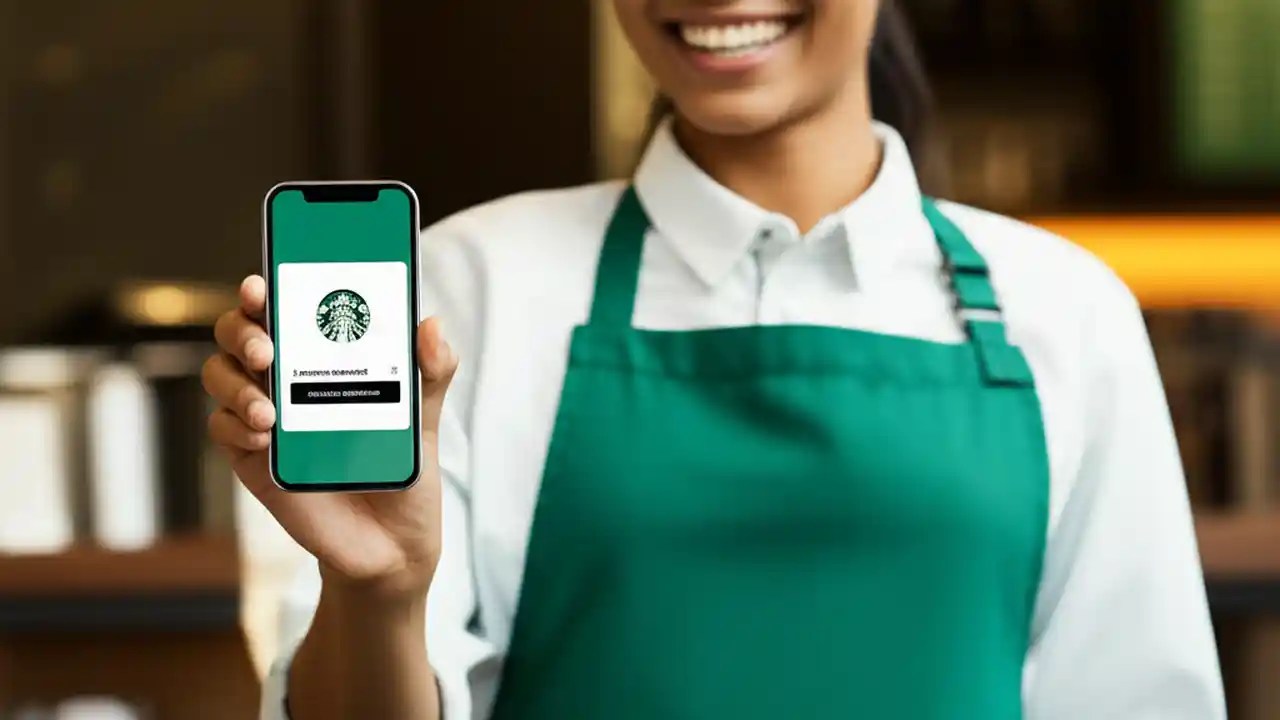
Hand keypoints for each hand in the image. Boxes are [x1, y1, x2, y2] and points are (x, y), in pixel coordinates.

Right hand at [203, 275, 456, 597]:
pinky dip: (235, 426)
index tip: (262, 282)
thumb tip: (431, 324)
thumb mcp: (426, 421)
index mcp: (324, 357)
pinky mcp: (252, 460)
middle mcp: (286, 377)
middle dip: (241, 331)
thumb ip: (431, 373)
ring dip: (236, 384)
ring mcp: (264, 417)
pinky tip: (264, 435)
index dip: (265, 288)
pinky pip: (223, 430)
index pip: (285, 306)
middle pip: (238, 333)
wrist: (391, 545)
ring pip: (220, 376)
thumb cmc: (404, 469)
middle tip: (267, 349)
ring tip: (270, 411)